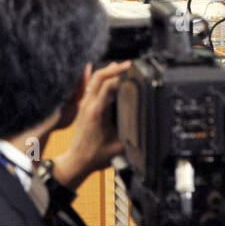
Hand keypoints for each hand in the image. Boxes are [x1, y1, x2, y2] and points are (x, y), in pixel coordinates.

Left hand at [53, 61, 130, 190]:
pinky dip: (101, 78)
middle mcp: (88, 105)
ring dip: (108, 71)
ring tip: (122, 67)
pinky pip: (91, 85)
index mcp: (97, 112)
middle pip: (99, 76)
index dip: (121, 77)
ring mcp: (84, 104)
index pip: (108, 85)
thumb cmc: (96, 155)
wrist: (78, 161)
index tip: (134, 73)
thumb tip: (147, 125)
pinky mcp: (83, 106)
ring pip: (94, 79)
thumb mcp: (120, 145)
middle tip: (130, 64)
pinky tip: (109, 74)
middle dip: (115, 68)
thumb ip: (133, 133)